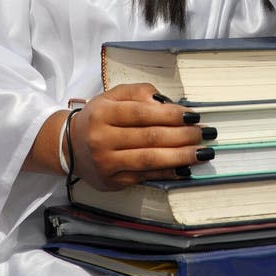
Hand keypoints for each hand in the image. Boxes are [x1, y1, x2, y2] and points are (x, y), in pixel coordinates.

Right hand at [67, 83, 211, 190]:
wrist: (69, 145)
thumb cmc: (99, 117)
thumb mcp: (114, 96)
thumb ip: (140, 93)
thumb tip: (166, 104)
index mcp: (103, 113)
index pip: (142, 113)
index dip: (170, 114)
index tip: (193, 115)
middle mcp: (102, 139)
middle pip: (149, 138)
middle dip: (183, 136)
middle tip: (205, 133)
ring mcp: (107, 163)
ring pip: (150, 160)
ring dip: (181, 157)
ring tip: (203, 152)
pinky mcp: (112, 182)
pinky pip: (145, 176)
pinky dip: (168, 172)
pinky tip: (186, 168)